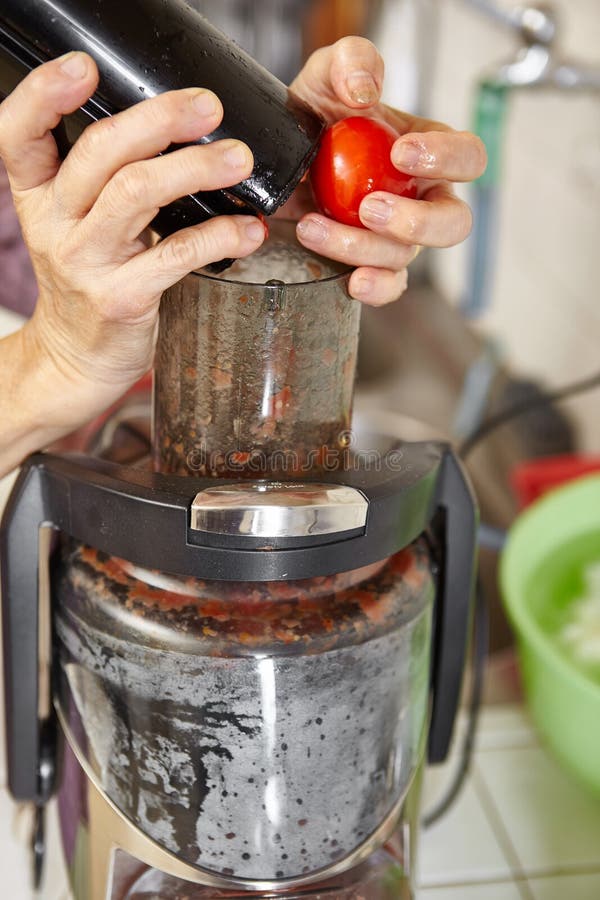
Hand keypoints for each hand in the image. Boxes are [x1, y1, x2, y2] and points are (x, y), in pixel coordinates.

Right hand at [0, 51, 264, 443]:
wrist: (75, 357)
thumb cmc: (90, 280)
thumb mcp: (78, 224)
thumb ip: (109, 181)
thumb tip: (180, 130)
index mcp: (39, 197)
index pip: (19, 135)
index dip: (44, 95)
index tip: (85, 68)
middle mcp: (55, 225)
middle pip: (99, 153)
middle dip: (157, 120)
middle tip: (207, 106)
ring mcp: (87, 263)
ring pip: (136, 194)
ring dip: (195, 168)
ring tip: (239, 158)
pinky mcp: (123, 298)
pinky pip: (176, 256)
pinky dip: (220, 236)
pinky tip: (249, 229)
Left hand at [289, 36, 486, 305]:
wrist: (276, 166)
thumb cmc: (313, 120)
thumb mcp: (324, 77)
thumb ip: (350, 61)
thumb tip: (365, 89)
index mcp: (429, 150)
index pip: (468, 156)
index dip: (446, 159)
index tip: (401, 153)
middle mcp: (422, 198)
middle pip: (453, 222)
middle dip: (416, 221)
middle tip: (369, 207)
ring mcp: (398, 237)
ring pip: (403, 256)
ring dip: (359, 246)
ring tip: (312, 225)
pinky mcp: (371, 264)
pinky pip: (388, 286)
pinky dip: (375, 288)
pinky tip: (353, 281)